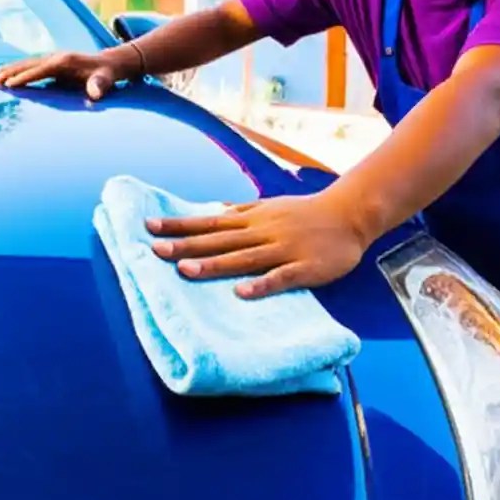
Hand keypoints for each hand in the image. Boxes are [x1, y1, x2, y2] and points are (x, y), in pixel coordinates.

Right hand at [0, 49, 135, 100]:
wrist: (111, 63)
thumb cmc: (107, 75)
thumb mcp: (106, 80)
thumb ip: (100, 85)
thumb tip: (95, 93)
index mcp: (65, 61)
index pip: (41, 69)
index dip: (25, 77)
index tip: (10, 85)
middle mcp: (57, 57)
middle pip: (30, 63)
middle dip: (13, 71)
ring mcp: (55, 59)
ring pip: (29, 63)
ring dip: (13, 68)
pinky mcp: (55, 63)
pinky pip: (34, 66)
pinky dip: (21, 69)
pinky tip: (11, 74)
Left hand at [147, 192, 368, 299]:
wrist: (350, 214)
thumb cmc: (306, 213)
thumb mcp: (269, 206)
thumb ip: (241, 211)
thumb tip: (212, 212)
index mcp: (252, 218)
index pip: (208, 222)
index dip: (180, 225)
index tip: (149, 227)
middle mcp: (262, 231)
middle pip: (219, 239)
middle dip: (186, 244)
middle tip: (154, 250)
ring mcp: (283, 249)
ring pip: (244, 258)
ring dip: (215, 264)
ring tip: (186, 270)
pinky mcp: (304, 267)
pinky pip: (280, 277)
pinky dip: (261, 285)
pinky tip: (241, 293)